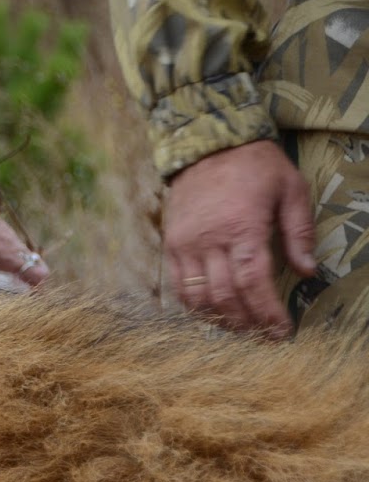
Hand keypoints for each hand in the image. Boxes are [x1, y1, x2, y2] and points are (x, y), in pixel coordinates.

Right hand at [164, 140, 314, 339]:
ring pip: (199, 296)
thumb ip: (300, 232)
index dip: (267, 311)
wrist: (207, 144)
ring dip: (219, 319)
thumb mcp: (291, 189)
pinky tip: (211, 313)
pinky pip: (179, 286)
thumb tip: (308, 271)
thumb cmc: (255, 166)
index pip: (253, 282)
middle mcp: (210, 240)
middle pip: (226, 295)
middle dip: (247, 322)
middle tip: (262, 336)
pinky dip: (194, 306)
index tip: (280, 331)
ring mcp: (186, 244)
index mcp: (243, 227)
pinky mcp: (172, 245)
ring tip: (239, 329)